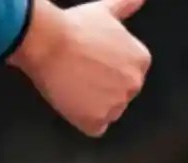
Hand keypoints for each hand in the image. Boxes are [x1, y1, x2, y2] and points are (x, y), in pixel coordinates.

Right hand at [8, 0, 151, 136]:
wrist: (46, 39)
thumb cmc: (72, 25)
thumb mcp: (105, 12)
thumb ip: (126, 6)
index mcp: (141, 61)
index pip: (126, 75)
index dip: (102, 69)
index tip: (87, 59)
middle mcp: (135, 84)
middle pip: (117, 94)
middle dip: (98, 86)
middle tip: (77, 70)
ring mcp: (118, 103)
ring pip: (106, 111)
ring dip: (90, 103)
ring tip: (72, 81)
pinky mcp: (98, 119)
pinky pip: (94, 127)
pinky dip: (81, 118)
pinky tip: (71, 99)